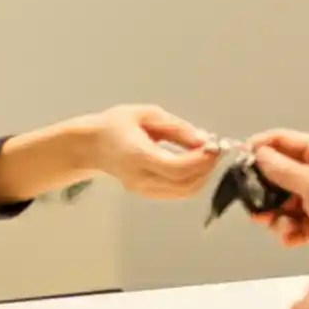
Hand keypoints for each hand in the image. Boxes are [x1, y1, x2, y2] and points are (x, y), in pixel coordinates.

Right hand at [87, 105, 218, 198]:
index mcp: (137, 155)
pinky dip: (193, 180)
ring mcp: (144, 190)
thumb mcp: (146, 114)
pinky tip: (195, 163)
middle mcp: (141, 178)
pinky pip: (177, 192)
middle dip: (207, 167)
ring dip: (203, 175)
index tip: (215, 145)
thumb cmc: (115, 125)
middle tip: (216, 148)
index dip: (201, 160)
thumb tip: (204, 139)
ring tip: (208, 154)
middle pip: (185, 184)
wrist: (92, 145)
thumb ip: (176, 127)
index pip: (177, 168)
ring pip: (184, 192)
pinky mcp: (148, 194)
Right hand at [247, 129, 308, 259]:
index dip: (261, 146)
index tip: (241, 157)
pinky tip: (292, 237)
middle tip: (252, 200)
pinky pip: (294, 224)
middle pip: (280, 174)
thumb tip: (259, 155)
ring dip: (275, 214)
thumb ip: (282, 169)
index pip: (285, 140)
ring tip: (275, 223)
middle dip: (265, 189)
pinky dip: (289, 231)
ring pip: (284, 202)